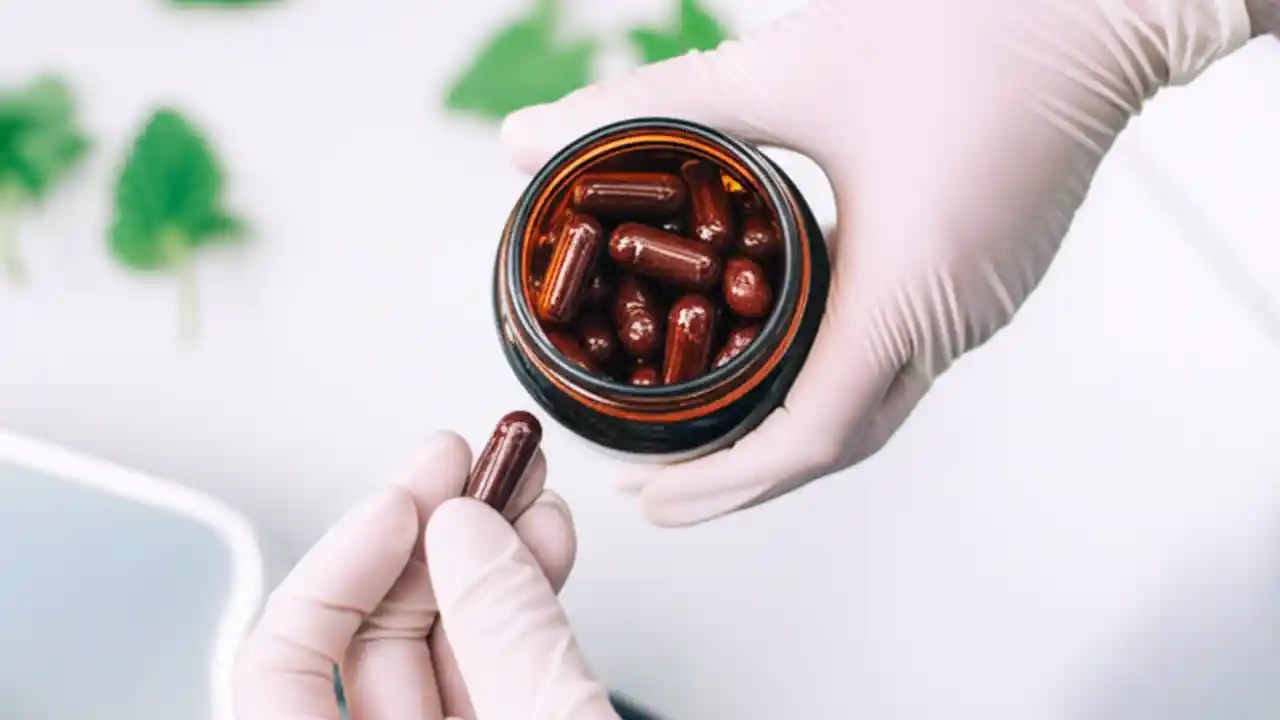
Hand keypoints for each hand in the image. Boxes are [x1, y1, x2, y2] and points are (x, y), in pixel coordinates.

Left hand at [233, 432, 617, 718]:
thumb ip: (511, 644)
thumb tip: (470, 535)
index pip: (282, 665)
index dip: (337, 568)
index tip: (402, 504)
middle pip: (371, 641)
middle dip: (433, 538)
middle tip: (476, 464)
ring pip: (442, 649)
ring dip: (488, 557)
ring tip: (525, 488)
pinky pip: (492, 671)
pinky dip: (521, 608)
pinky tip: (544, 546)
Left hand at [501, 0, 1252, 525]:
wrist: (1102, 6)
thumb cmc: (967, 26)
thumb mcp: (787, 68)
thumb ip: (654, 104)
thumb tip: (531, 138)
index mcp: (907, 288)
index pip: (812, 438)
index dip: (726, 483)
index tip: (654, 500)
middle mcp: (953, 316)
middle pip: (842, 436)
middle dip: (748, 472)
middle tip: (663, 475)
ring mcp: (982, 301)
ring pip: (877, 400)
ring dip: (793, 424)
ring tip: (710, 420)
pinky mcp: (992, 274)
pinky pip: (904, 352)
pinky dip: (835, 372)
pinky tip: (784, 344)